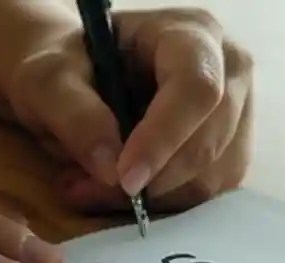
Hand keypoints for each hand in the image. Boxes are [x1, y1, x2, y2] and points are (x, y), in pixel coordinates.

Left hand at [5, 8, 253, 214]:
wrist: (77, 80)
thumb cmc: (66, 68)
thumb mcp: (49, 78)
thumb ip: (74, 115)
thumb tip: (111, 169)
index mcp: (190, 33)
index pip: (197, 87)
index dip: (165, 137)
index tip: (124, 178)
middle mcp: (227, 70)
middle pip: (212, 139)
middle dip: (153, 179)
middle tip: (86, 189)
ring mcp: (235, 115)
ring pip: (211, 176)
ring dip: (152, 198)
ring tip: (90, 187)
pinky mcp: (226, 155)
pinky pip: (205, 196)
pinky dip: (159, 206)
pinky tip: (118, 192)